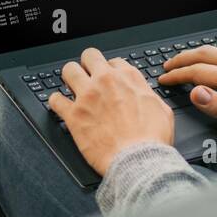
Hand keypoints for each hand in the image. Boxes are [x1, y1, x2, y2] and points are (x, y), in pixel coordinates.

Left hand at [48, 47, 173, 174]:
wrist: (139, 160)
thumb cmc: (152, 139)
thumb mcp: (162, 109)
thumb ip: (147, 95)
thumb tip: (143, 94)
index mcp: (129, 77)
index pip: (113, 61)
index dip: (110, 71)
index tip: (109, 80)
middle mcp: (106, 81)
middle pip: (89, 56)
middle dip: (87, 65)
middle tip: (88, 77)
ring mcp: (87, 96)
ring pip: (68, 70)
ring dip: (69, 78)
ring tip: (71, 87)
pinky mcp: (74, 115)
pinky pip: (54, 99)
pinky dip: (56, 102)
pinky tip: (60, 106)